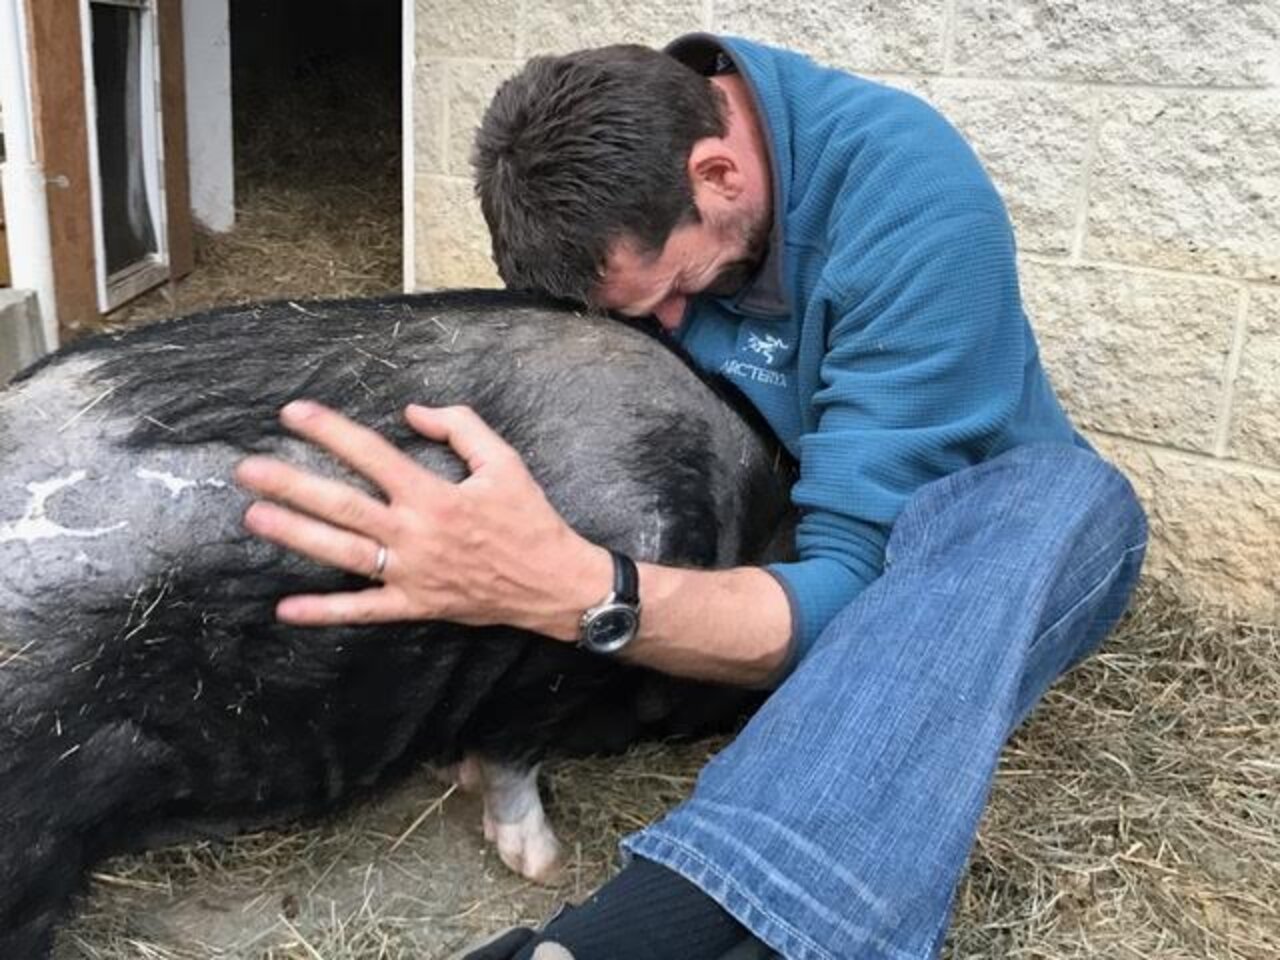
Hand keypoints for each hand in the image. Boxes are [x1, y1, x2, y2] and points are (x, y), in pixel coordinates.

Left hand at [234, 400, 609, 636]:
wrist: (554, 583)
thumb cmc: (530, 519)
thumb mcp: (505, 462)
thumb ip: (461, 428)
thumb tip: (413, 412)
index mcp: (435, 495)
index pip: (371, 455)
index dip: (330, 431)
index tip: (293, 414)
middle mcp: (416, 534)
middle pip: (343, 505)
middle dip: (292, 485)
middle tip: (248, 470)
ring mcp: (412, 573)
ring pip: (344, 553)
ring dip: (297, 536)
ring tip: (255, 518)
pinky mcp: (416, 604)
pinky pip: (365, 611)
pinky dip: (327, 611)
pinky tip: (287, 609)